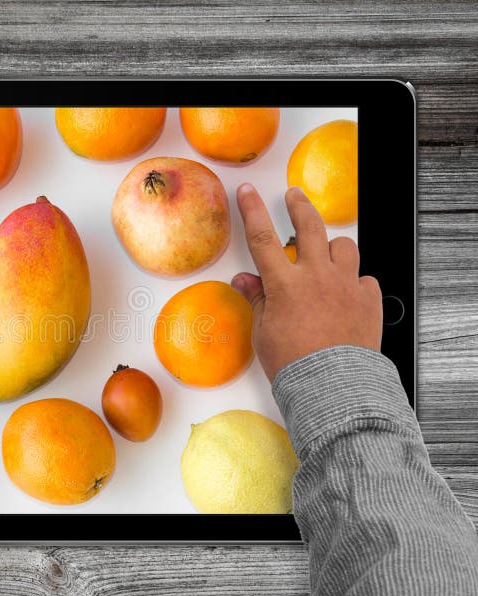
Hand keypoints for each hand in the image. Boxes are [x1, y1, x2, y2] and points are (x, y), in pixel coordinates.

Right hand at [231, 184, 382, 382]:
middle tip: (294, 196)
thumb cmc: (293, 363)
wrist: (333, 386)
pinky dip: (354, 281)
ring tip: (326, 253)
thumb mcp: (264, 332)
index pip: (262, 238)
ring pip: (344, 246)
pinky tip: (347, 293)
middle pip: (309, 227)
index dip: (252, 210)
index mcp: (285, 284)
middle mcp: (318, 276)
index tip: (247, 191)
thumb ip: (258, 300)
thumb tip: (244, 280)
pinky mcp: (369, 299)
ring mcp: (347, 285)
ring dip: (332, 245)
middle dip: (299, 206)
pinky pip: (364, 278)